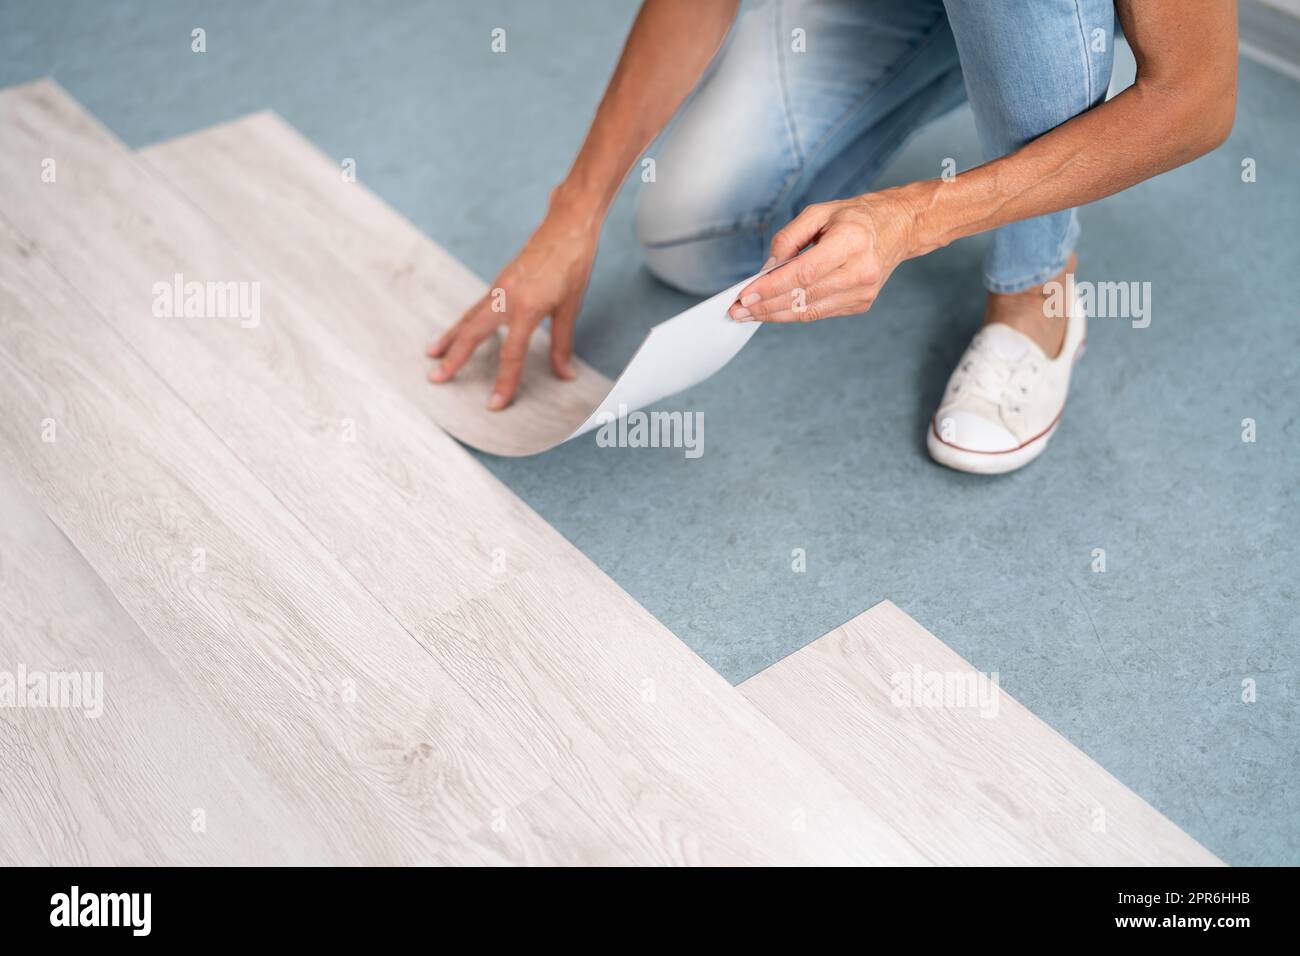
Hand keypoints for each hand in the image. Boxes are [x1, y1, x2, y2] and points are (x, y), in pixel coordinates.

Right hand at [428, 195, 597, 409]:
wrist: (567, 225)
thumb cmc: (574, 263)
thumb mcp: (571, 307)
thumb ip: (562, 343)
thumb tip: (565, 374)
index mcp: (528, 307)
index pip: (512, 354)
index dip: (504, 382)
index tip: (494, 404)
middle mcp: (506, 298)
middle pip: (473, 334)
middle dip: (454, 358)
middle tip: (435, 379)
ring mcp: (499, 288)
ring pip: (468, 318)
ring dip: (450, 338)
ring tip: (431, 355)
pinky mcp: (499, 283)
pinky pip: (475, 307)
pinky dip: (463, 322)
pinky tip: (457, 332)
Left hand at [727, 189, 917, 323]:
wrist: (899, 228)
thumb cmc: (856, 217)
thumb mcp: (819, 212)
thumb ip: (789, 237)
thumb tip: (766, 268)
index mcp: (851, 241)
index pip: (804, 272)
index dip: (772, 287)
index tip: (745, 295)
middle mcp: (860, 270)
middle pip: (804, 296)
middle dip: (765, 306)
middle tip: (737, 311)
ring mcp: (863, 292)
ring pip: (809, 311)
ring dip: (775, 315)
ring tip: (748, 314)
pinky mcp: (861, 304)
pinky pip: (819, 313)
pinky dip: (793, 312)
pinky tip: (773, 310)